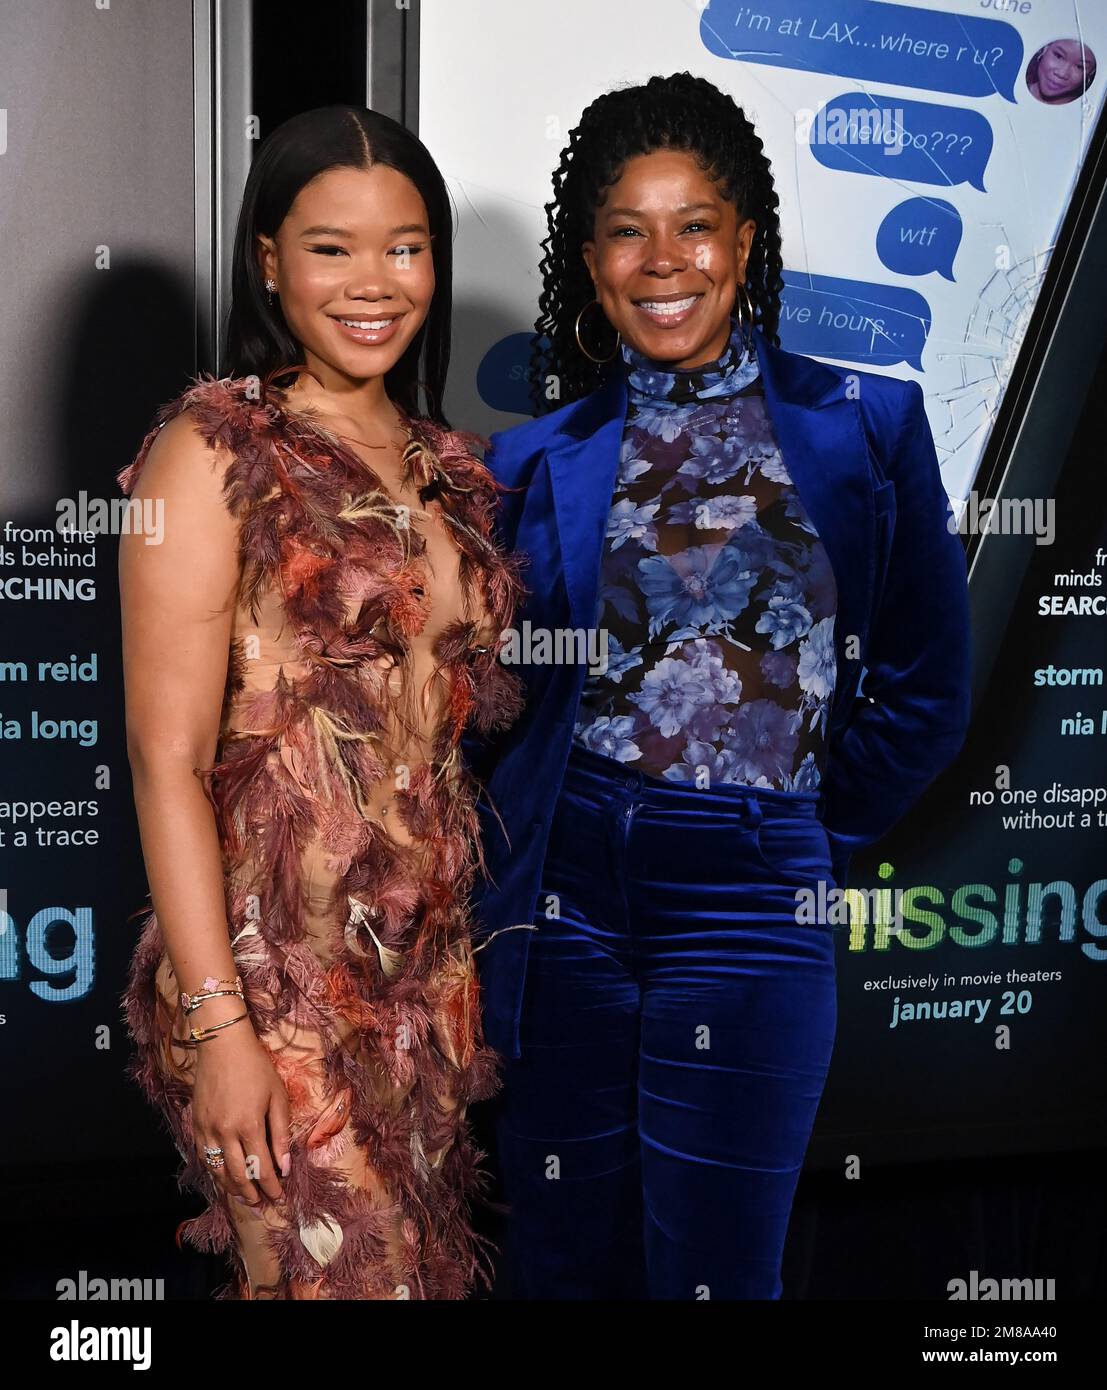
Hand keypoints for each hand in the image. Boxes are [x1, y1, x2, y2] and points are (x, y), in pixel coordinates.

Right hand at [191, 1020, 290, 1207]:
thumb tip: (285, 1166)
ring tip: (243, 1196)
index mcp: (249, 1126)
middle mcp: (224, 1133)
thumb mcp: (277, 1096)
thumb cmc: (256, 1067)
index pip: (261, 1168)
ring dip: (230, 1188)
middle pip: (237, 1175)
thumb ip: (280, 1133)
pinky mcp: (195, 1124)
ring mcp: (206, 1130)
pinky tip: (223, 1175)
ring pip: (217, 1171)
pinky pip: (204, 1156)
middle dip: (250, 1194)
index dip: (270, 1186)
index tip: (279, 1197)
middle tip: (261, 1204)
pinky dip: (214, 1171)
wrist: (222, 1045)